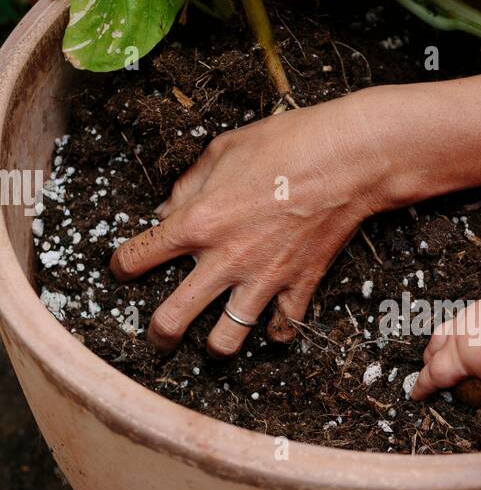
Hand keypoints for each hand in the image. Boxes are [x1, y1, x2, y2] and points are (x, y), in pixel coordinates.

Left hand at [109, 92, 383, 355]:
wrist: (348, 160)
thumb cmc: (287, 144)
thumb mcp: (224, 149)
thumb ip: (188, 184)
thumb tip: (168, 209)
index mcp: (198, 221)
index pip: (139, 256)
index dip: (123, 266)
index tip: (124, 269)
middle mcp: (225, 259)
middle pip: (173, 317)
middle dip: (159, 333)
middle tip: (159, 335)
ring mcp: (263, 279)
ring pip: (225, 340)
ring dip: (215, 345)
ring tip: (214, 340)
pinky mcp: (299, 286)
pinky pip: (281, 329)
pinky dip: (273, 332)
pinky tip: (268, 324)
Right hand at [411, 259, 480, 434]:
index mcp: (459, 355)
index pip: (434, 374)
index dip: (423, 386)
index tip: (416, 393)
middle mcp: (464, 330)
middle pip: (437, 344)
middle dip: (430, 356)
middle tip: (429, 366)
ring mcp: (479, 311)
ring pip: (454, 323)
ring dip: (449, 335)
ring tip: (452, 343)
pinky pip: (477, 312)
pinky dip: (474, 323)